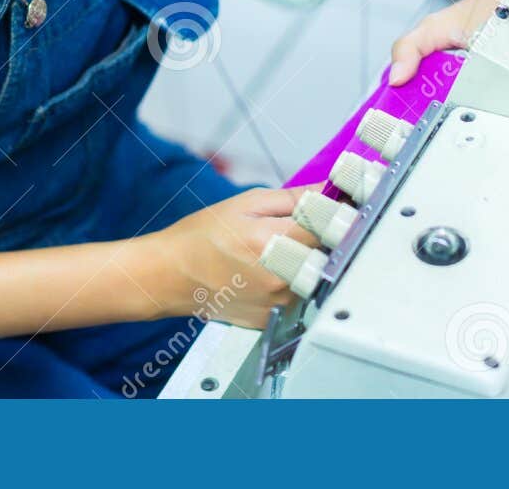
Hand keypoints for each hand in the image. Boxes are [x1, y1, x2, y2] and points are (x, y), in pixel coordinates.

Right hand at [147, 185, 323, 328]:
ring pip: (316, 277)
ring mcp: (276, 303)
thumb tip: (326, 190)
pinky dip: (295, 281)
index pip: (329, 227)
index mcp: (271, 243)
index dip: (337, 213)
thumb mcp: (246, 203)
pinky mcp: (273, 319)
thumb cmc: (201, 237)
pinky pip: (299, 296)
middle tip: (313, 228)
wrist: (169, 276)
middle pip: (328, 255)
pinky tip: (272, 271)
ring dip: (311, 261)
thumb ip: (292, 197)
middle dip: (327, 239)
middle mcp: (278, 278)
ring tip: (283, 250)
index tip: (338, 206)